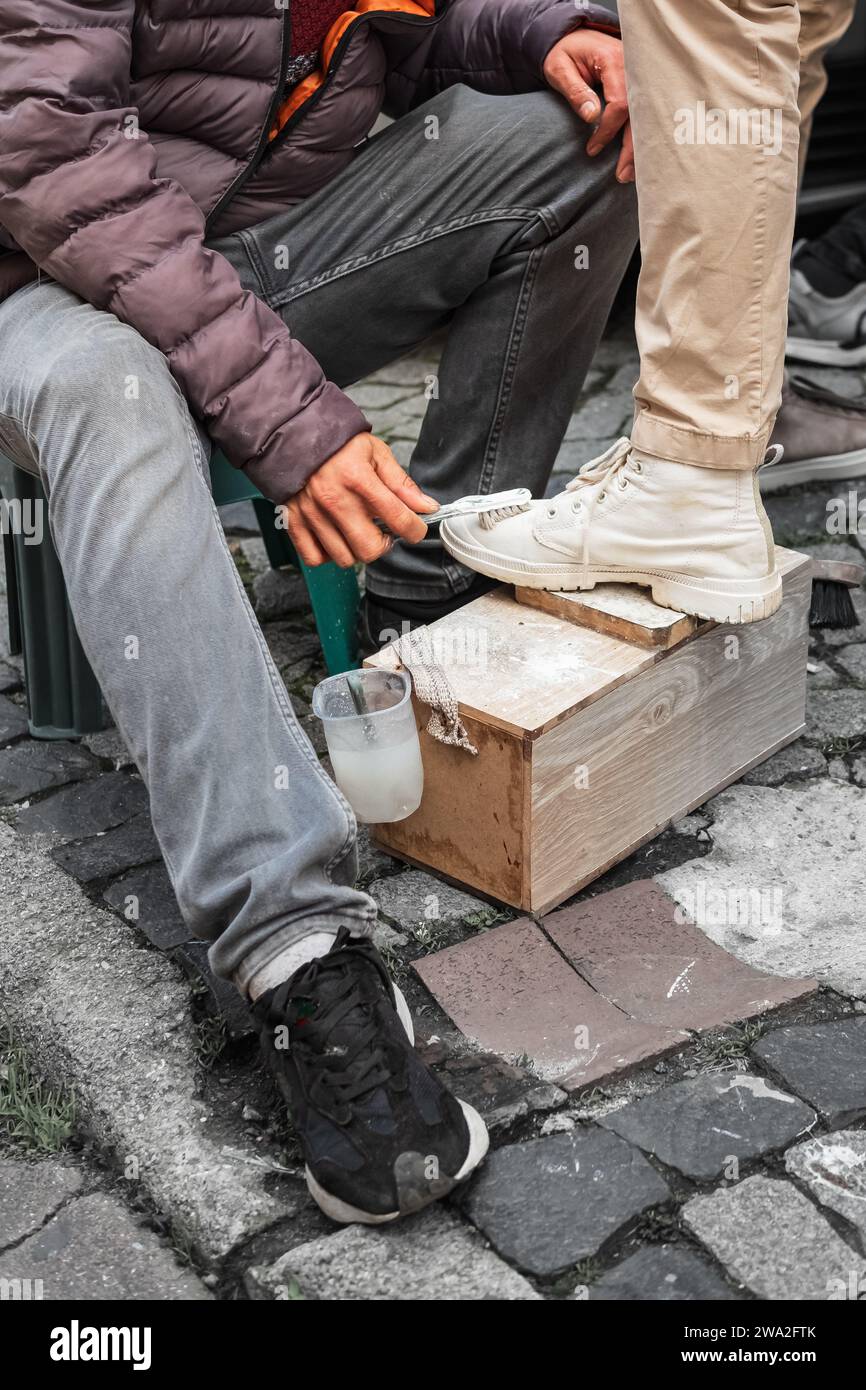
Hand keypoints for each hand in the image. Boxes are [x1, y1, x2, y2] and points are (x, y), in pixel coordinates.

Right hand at [282, 433, 437, 566]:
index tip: (416, 529)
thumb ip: (401, 483)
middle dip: (383, 545)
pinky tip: (335, 538)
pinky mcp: (293, 521)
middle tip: (382, 532)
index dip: (415, 529)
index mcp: (358, 478)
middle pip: (369, 549)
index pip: (397, 518)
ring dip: (355, 550)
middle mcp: (333, 498)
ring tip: (356, 531)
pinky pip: (314, 558)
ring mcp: (311, 513)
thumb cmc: (338, 445)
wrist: (295, 434)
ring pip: (344, 558)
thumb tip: (425, 506)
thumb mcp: (376, 453)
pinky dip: (327, 555)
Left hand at [543, 29, 633, 183]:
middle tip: (621, 175)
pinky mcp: (638, 85)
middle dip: (632, 147)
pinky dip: (641, 135)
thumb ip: (576, 92)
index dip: (608, 130)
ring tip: (629, 174)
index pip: (620, 103)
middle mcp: (632, 67)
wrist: (572, 36)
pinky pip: (644, 113)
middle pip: (641, 113)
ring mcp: (639, 75)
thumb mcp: (560, 69)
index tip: (592, 149)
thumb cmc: (564, 53)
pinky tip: (636, 156)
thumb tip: (592, 117)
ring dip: (639, 147)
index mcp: (614, 60)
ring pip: (646, 116)